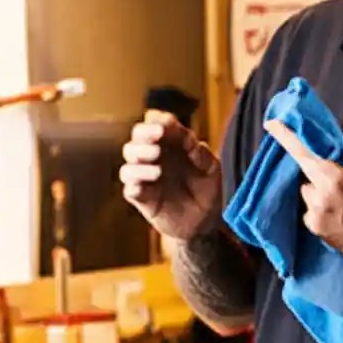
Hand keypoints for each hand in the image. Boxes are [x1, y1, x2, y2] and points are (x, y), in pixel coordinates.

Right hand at [121, 110, 222, 240]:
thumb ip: (202, 154)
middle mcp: (154, 157)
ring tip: (157, 160)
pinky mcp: (142, 198)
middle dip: (145, 133)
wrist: (205, 222)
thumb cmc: (207, 190)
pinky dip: (134, 183)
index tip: (168, 122)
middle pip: (137, 137)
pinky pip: (129, 188)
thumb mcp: (212, 170)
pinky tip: (144, 184)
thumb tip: (190, 140)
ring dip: (140, 156)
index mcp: (171, 144)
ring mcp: (146, 177)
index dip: (159, 120)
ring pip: (129, 160)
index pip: (157, 124)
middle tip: (159, 134)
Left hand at [264, 119, 342, 261]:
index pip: (303, 152)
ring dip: (318, 196)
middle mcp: (320, 194)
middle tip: (337, 184)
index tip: (271, 124)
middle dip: (318, 178)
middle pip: (307, 177)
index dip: (285, 136)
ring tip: (340, 204)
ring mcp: (315, 213)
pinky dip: (319, 212)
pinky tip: (337, 216)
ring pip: (308, 195)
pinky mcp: (315, 228)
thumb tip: (337, 143)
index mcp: (333, 175)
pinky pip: (310, 213)